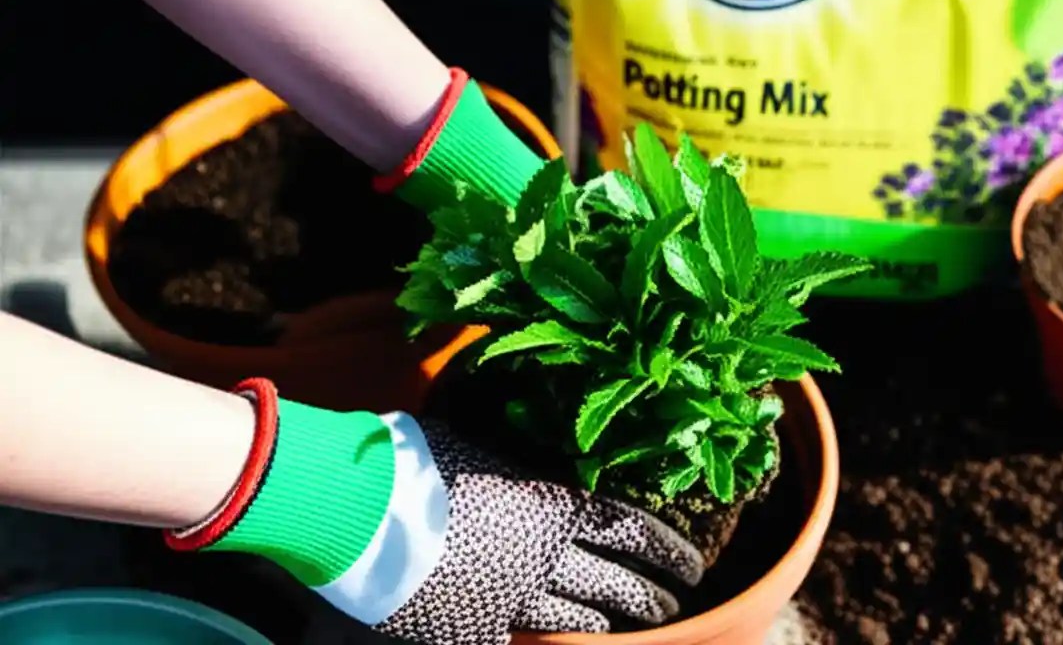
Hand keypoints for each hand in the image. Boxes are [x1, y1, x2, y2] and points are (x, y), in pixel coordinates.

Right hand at [377, 421, 704, 643]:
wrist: (355, 509)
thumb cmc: (416, 459)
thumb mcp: (481, 450)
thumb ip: (519, 473)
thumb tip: (534, 473)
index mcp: (552, 506)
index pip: (633, 531)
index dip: (669, 550)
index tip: (692, 564)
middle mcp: (544, 559)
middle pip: (618, 586)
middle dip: (652, 599)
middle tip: (670, 604)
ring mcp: (511, 603)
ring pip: (580, 622)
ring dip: (608, 625)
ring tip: (625, 628)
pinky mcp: (473, 633)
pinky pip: (523, 644)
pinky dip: (541, 642)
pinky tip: (553, 644)